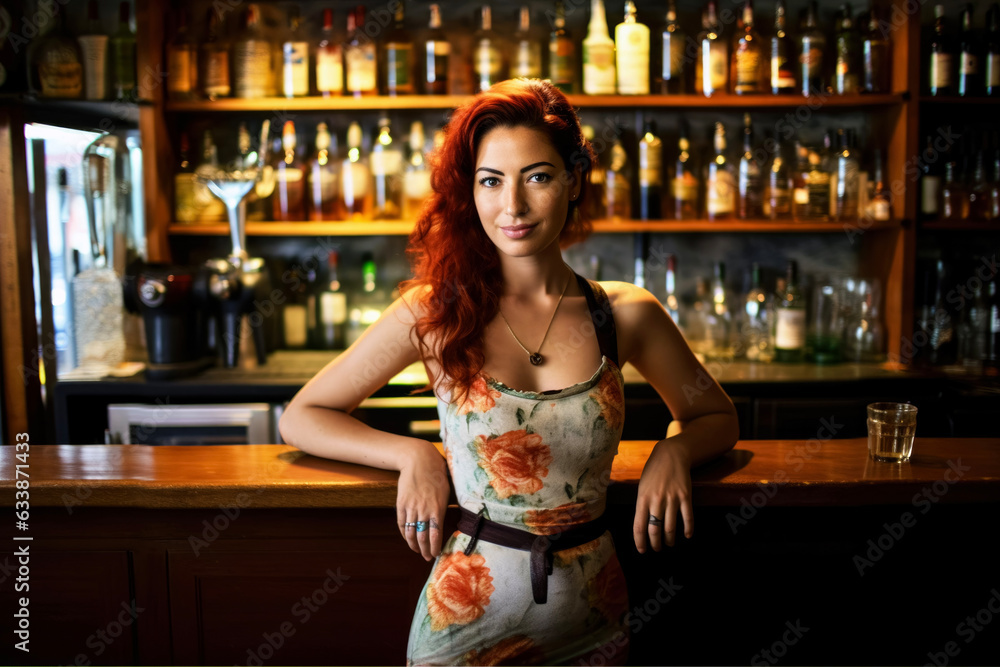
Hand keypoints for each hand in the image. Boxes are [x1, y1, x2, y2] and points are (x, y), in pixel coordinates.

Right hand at [396, 441, 450, 561]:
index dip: (435, 547)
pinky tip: (408, 538)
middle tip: (427, 558)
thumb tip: (444, 523)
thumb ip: (443, 508)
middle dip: (425, 550)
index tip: (437, 554)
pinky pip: (402, 523)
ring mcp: (411, 507)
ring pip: (411, 532)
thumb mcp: (446, 491)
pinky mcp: (401, 504)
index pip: (436, 534)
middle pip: (422, 537)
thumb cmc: (437, 474)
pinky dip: (405, 534)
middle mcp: (423, 509)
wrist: (418, 460)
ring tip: (417, 551)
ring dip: (414, 545)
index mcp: (437, 507)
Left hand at [634, 441, 692, 552]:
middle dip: (655, 543)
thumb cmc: (653, 471)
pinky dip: (688, 529)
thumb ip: (643, 504)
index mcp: (642, 498)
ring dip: (669, 539)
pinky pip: (687, 517)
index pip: (639, 525)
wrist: (671, 454)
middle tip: (657, 548)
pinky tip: (687, 535)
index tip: (642, 550)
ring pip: (670, 527)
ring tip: (669, 543)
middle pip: (654, 529)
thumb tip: (643, 524)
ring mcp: (672, 498)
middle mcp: (656, 500)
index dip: (640, 541)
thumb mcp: (642, 486)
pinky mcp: (685, 496)